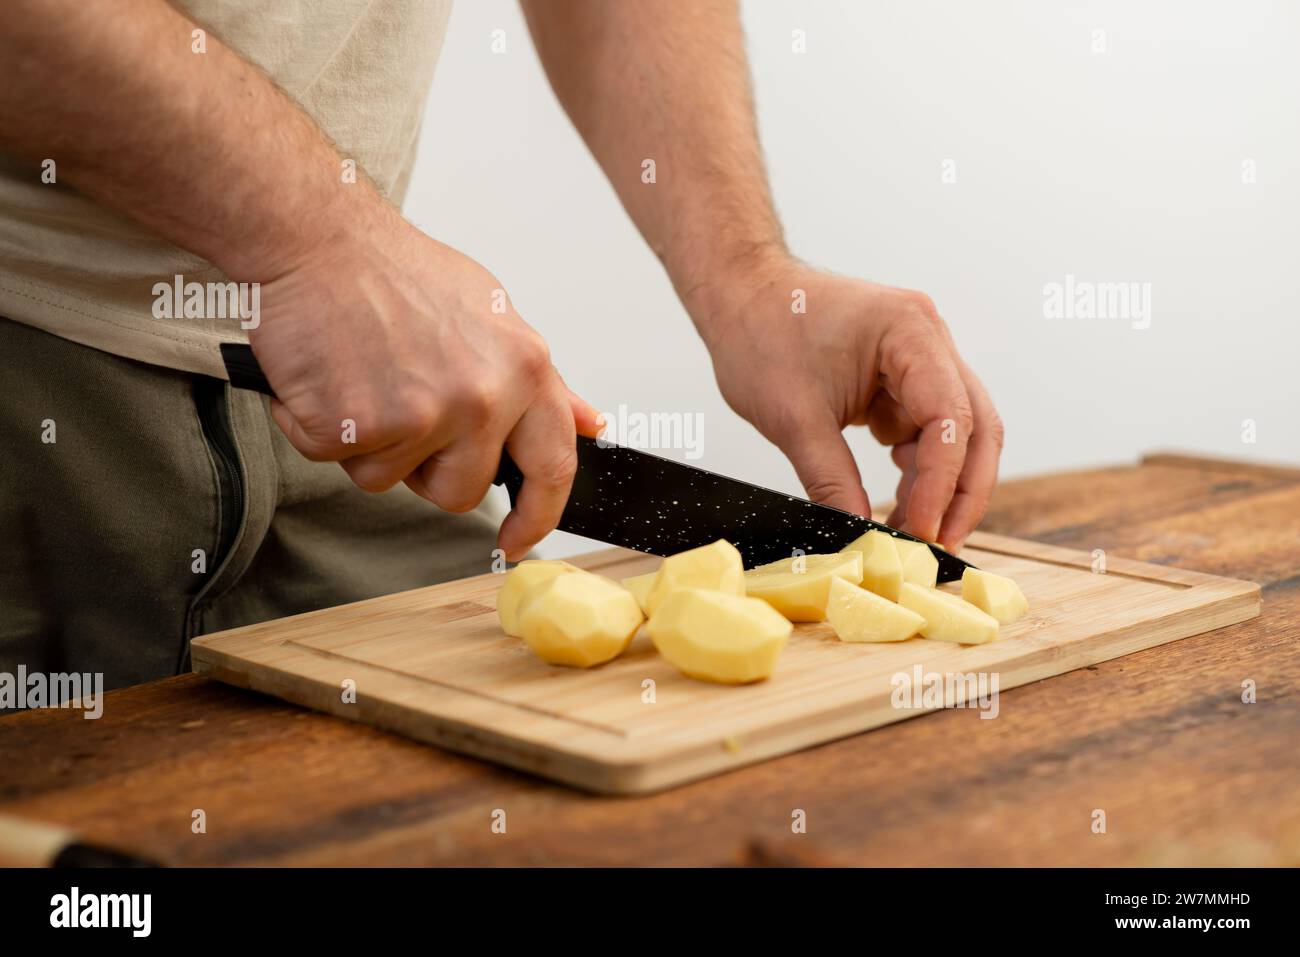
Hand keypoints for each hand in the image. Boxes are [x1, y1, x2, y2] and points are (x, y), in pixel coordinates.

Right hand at [249, 204, 600, 560]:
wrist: (317, 237)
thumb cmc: (397, 272)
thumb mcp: (492, 315)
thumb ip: (540, 382)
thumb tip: (586, 424)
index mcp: (523, 368)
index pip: (553, 466)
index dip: (539, 517)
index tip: (520, 540)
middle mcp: (481, 396)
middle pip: (460, 491)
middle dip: (425, 469)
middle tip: (398, 408)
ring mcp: (419, 413)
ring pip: (387, 479)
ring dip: (365, 444)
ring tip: (361, 376)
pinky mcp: (354, 424)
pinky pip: (330, 459)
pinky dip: (314, 425)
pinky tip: (325, 375)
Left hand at [688, 255, 1002, 551]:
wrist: (741, 294)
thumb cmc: (760, 334)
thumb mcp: (792, 418)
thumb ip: (830, 480)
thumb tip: (858, 535)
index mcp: (910, 331)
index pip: (950, 418)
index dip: (941, 484)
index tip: (921, 532)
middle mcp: (929, 339)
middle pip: (974, 426)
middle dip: (960, 493)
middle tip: (938, 547)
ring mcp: (921, 358)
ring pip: (957, 433)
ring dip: (939, 486)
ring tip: (908, 533)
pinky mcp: (903, 378)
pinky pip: (927, 431)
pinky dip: (917, 471)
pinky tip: (898, 504)